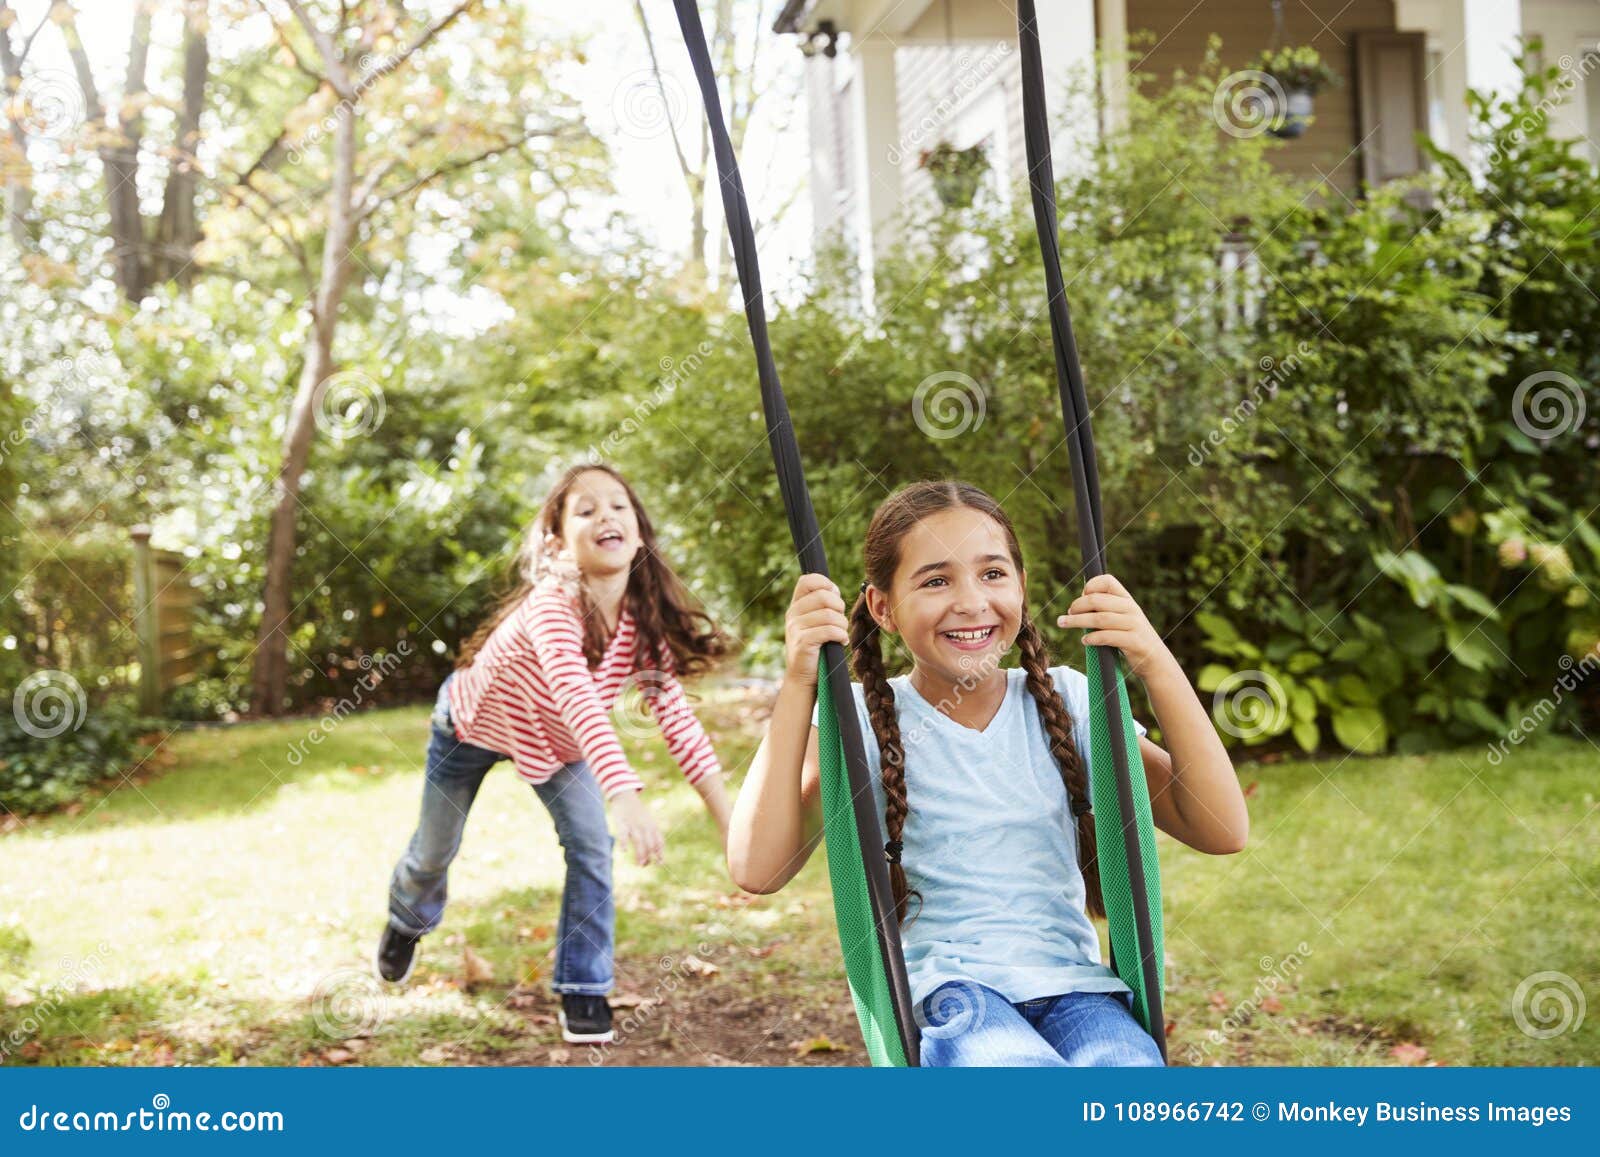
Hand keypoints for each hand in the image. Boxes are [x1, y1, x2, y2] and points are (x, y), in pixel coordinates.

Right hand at [609, 790, 664, 865]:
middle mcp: (645, 826)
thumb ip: (652, 834)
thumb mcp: (648, 820)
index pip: (659, 841)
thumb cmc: (637, 811)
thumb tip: (655, 851)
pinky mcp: (622, 823)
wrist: (625, 794)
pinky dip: (624, 842)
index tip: (659, 863)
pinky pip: (623, 834)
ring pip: (638, 841)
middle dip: (649, 856)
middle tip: (645, 865)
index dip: (660, 852)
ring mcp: (634, 825)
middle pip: (650, 843)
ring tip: (640, 864)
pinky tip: (623, 850)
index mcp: (652, 826)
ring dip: (640, 853)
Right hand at [783, 574, 847, 687]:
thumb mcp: (814, 622)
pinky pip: (829, 631)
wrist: (803, 677)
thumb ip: (821, 605)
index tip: (835, 598)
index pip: (807, 580)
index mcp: (795, 606)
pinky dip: (841, 635)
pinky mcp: (803, 643)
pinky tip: (841, 641)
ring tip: (841, 634)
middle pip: (823, 596)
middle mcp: (792, 614)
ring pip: (829, 615)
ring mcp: (795, 629)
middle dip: (839, 607)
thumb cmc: (815, 648)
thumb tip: (834, 589)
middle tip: (841, 621)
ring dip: (842, 625)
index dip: (826, 584)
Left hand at [1057, 573, 1175, 680]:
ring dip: (1077, 621)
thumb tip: (1078, 604)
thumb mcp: (1123, 619)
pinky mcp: (1134, 642)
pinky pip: (1107, 637)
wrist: (1155, 660)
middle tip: (1066, 614)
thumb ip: (1106, 610)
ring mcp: (1134, 625)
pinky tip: (1084, 641)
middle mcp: (1131, 609)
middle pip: (1097, 600)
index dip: (1091, 585)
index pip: (1108, 581)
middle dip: (1077, 606)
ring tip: (1064, 624)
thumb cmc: (1132, 638)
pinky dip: (1093, 638)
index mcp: (1127, 600)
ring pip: (1099, 618)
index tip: (1080, 596)